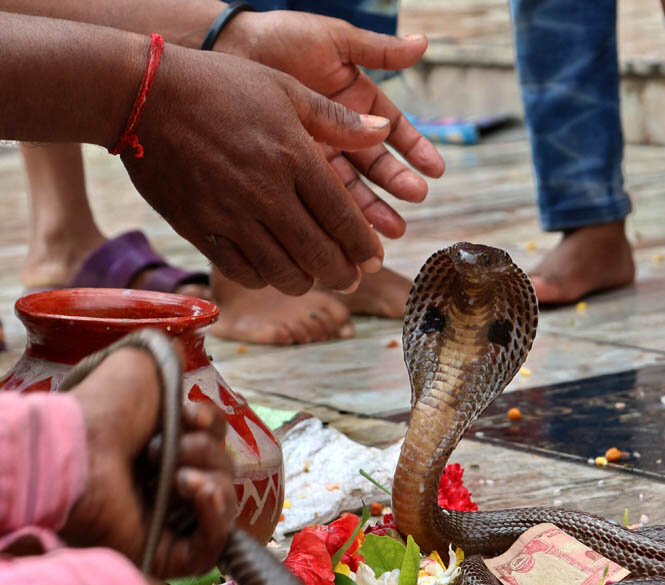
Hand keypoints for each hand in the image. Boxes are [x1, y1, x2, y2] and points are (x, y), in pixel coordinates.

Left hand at [61, 347, 237, 577]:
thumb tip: (185, 355)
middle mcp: (166, 487)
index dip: (213, 429)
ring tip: (179, 477)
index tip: (192, 417)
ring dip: (213, 482)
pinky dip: (215, 518)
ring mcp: (167, 524)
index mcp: (163, 449)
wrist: (79, 450)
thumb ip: (170, 363)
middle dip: (209, 453)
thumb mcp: (143, 370)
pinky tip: (199, 493)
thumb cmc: (105, 411)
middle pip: (224, 473)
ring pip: (224, 507)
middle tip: (171, 449)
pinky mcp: (166, 555)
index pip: (214, 444)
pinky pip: (211, 546)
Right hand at [123, 46, 393, 293]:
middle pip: (319, 254)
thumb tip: (385, 130)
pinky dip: (264, 278)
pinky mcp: (198, 228)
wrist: (142, 95)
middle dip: (343, 273)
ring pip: (283, 271)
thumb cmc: (219, 86)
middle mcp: (267, 193)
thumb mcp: (286, 89)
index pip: (343, 218)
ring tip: (313, 277)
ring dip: (306, 281)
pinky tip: (272, 270)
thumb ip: (337, 119)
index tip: (374, 257)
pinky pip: (241, 271)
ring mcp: (231, 214)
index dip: (364, 246)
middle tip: (351, 277)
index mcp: (294, 158)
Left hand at [217, 11, 445, 238]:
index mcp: (356, 102)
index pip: (393, 131)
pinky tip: (347, 230)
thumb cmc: (281, 36)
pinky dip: (333, 214)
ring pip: (349, 185)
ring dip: (372, 208)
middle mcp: (338, 131)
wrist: (227, 46)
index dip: (415, 149)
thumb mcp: (334, 41)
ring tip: (392, 229)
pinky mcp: (289, 167)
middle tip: (416, 198)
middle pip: (374, 164)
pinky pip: (315, 194)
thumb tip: (423, 44)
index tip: (435, 169)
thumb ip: (377, 51)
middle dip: (396, 185)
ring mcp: (314, 151)